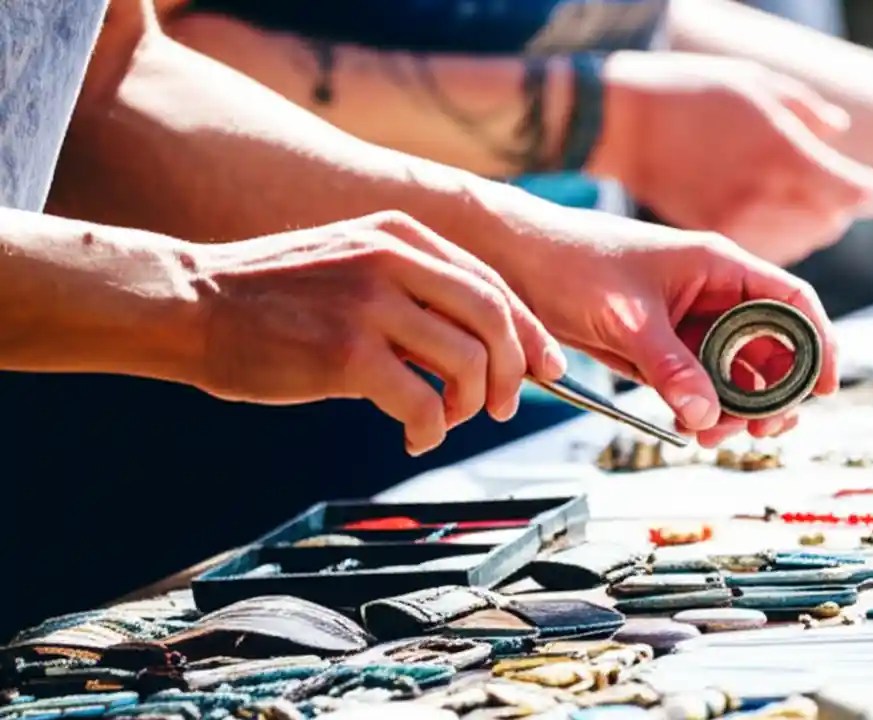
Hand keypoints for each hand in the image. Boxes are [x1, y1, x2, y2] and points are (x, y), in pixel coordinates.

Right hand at [188, 211, 565, 454]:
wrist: (191, 304)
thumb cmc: (273, 297)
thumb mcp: (354, 264)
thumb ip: (414, 291)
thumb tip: (480, 343)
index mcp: (401, 235)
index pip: (492, 284)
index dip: (530, 332)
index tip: (547, 367)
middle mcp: (393, 259)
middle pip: (495, 318)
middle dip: (515, 371)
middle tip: (506, 406)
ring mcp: (370, 303)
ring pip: (469, 360)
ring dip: (472, 404)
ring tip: (447, 420)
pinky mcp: (346, 352)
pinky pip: (422, 400)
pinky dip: (432, 429)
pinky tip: (416, 438)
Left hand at [475, 203, 839, 446]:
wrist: (518, 261)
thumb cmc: (573, 262)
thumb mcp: (627, 318)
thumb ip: (670, 366)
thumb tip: (705, 415)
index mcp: (720, 266)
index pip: (792, 302)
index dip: (818, 344)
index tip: (824, 387)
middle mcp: (714, 293)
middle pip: (771, 348)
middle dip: (772, 393)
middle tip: (759, 430)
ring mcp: (690, 321)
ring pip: (737, 372)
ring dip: (735, 408)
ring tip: (711, 436)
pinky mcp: (664, 346)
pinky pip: (701, 382)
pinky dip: (703, 407)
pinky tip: (689, 426)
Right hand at [590, 52, 872, 265]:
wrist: (626, 124)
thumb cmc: (692, 92)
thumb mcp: (757, 83)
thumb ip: (806, 110)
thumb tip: (838, 134)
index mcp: (784, 155)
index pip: (854, 191)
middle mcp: (767, 196)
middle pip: (833, 223)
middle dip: (843, 208)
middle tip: (844, 194)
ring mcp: (741, 222)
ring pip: (803, 242)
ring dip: (814, 226)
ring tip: (804, 203)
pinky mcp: (717, 236)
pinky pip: (768, 252)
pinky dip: (783, 238)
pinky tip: (772, 217)